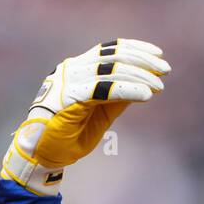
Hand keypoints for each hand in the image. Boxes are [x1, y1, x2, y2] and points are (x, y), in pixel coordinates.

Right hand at [0, 39, 170, 196]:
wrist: (39, 154)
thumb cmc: (67, 136)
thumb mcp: (99, 114)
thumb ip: (116, 98)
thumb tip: (142, 86)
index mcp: (77, 69)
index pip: (110, 50)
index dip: (136, 48)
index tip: (157, 55)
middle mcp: (72, 69)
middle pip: (113, 55)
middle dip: (142, 60)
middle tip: (164, 70)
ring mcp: (68, 82)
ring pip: (111, 69)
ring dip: (139, 76)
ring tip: (158, 86)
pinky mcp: (69, 98)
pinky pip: (103, 88)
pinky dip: (127, 89)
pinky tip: (144, 95)